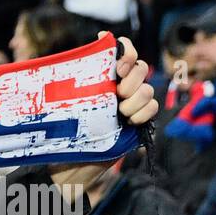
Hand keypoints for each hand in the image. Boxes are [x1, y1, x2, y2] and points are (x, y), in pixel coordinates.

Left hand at [47, 35, 156, 190]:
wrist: (71, 163)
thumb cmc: (63, 131)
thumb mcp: (63, 102)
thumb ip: (72, 78)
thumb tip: (73, 54)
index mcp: (103, 77)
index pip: (123, 51)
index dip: (127, 52)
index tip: (118, 66)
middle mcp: (119, 87)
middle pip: (140, 68)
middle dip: (131, 80)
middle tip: (116, 94)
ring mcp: (131, 102)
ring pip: (147, 89)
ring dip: (134, 101)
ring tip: (119, 114)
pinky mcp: (139, 119)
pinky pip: (152, 107)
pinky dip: (142, 114)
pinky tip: (129, 122)